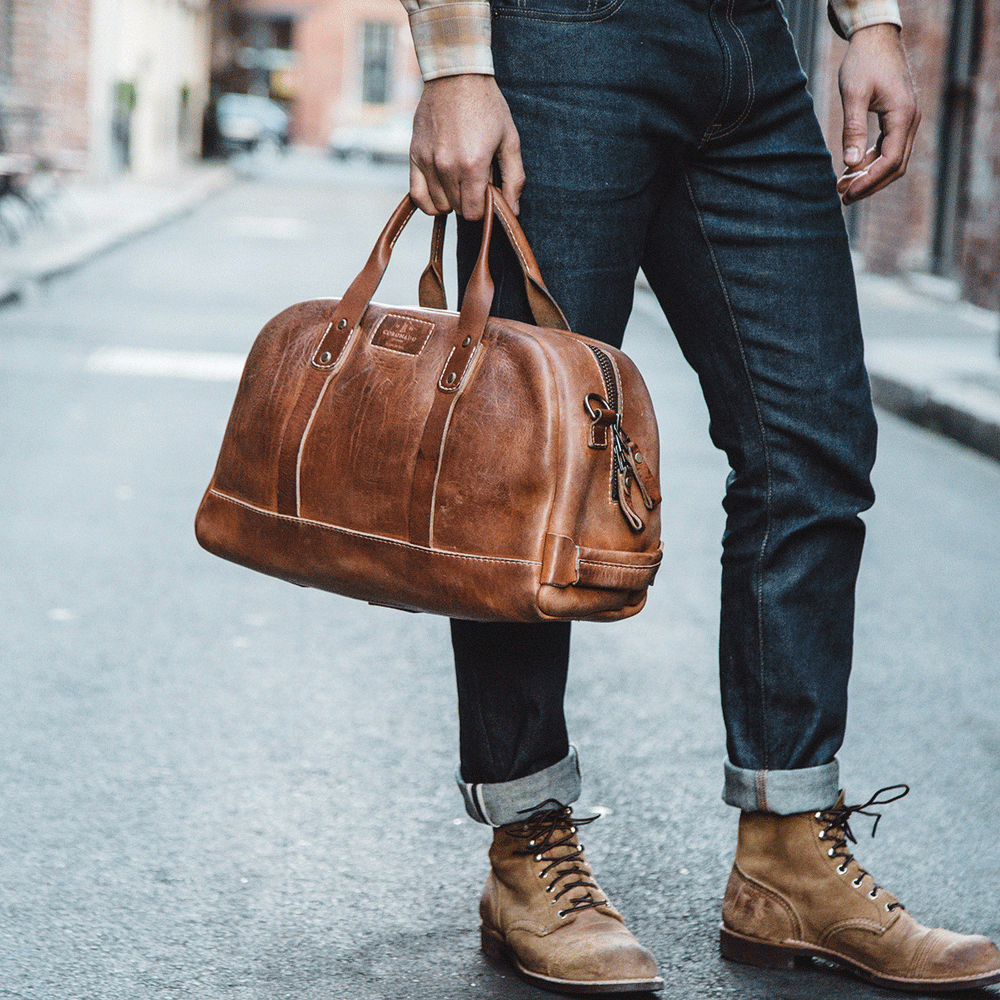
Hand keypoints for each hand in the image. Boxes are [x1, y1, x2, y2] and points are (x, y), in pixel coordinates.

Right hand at [409, 74, 524, 219]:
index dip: (484, 207)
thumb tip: (513, 211)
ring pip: (439, 205)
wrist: (456, 75)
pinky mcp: (414, 155)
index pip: (474, 213)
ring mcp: (428, 162)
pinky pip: (417, 196)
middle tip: (476, 178)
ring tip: (460, 179)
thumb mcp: (510, 140)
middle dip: (469, 200)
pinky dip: (429, 201)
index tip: (488, 192)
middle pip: (458, 209)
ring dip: (451, 200)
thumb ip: (514, 178)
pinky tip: (441, 191)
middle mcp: (447, 167)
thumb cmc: (487, 106)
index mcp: (473, 165)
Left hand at [836, 23, 919, 204]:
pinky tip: (852, 170)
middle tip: (843, 197)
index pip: (891, 161)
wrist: (875, 38)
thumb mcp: (853, 95)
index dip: (870, 182)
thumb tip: (851, 164)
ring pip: (893, 159)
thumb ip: (852, 129)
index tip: (848, 194)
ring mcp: (906, 120)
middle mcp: (910, 120)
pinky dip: (871, 162)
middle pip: (895, 166)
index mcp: (903, 115)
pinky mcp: (897, 118)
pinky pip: (888, 148)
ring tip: (843, 187)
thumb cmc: (863, 62)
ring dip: (870, 176)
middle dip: (870, 184)